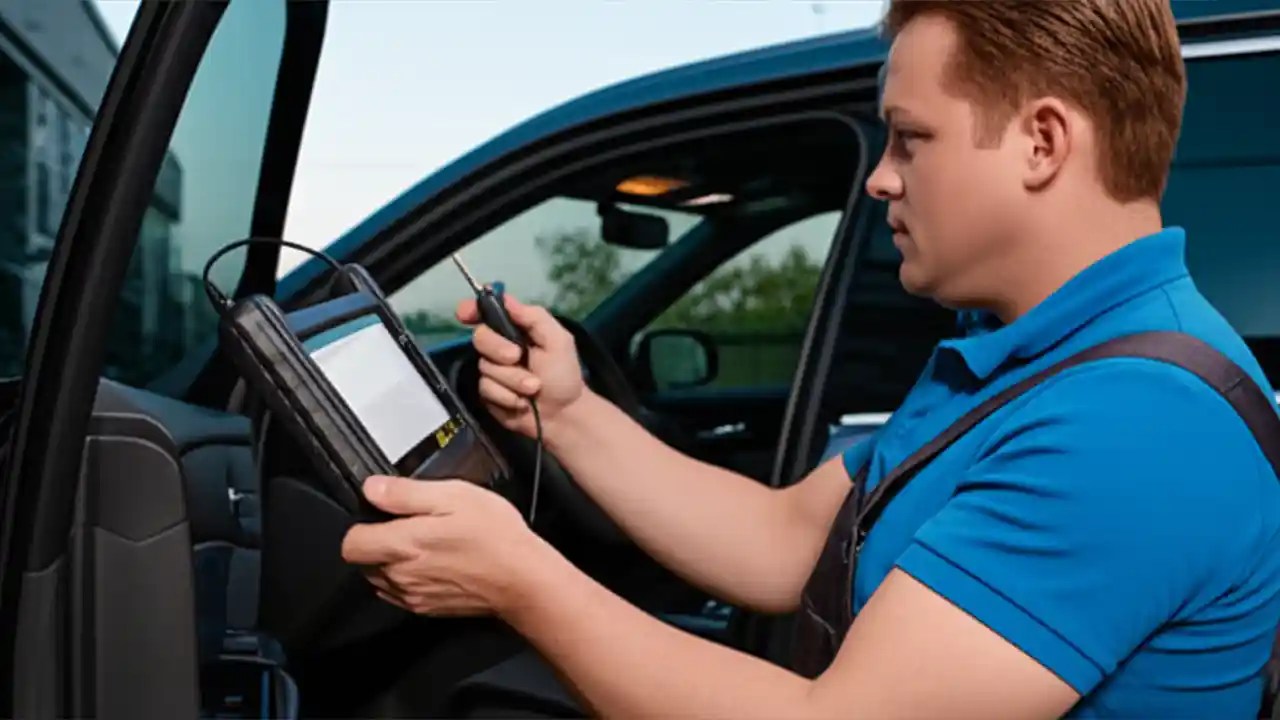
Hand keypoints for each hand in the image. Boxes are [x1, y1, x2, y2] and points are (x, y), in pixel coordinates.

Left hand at [340, 475, 550, 617]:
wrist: (522, 580)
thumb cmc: (495, 537)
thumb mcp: (453, 496)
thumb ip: (405, 493)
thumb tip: (371, 488)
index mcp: (402, 545)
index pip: (350, 543)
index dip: (363, 524)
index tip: (384, 515)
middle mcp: (400, 576)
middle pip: (363, 561)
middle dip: (377, 543)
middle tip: (411, 526)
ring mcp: (413, 596)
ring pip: (380, 579)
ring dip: (391, 563)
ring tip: (426, 545)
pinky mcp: (427, 609)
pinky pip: (400, 594)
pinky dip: (408, 580)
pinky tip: (435, 564)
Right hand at [456, 293, 584, 438]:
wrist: (563, 415)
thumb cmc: (564, 374)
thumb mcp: (558, 340)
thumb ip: (535, 318)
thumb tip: (507, 300)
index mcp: (516, 329)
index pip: (486, 312)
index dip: (472, 310)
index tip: (465, 314)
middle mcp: (499, 346)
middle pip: (480, 337)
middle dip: (499, 349)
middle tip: (519, 358)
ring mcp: (492, 370)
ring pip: (485, 367)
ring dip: (513, 379)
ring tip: (534, 388)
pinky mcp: (487, 393)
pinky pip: (485, 389)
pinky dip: (507, 396)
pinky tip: (522, 402)